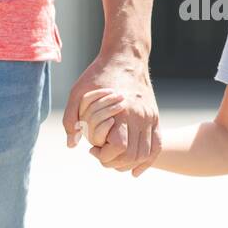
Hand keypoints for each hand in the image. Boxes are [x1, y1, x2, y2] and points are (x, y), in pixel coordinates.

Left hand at [61, 50, 160, 175]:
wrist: (126, 57)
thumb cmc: (98, 74)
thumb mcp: (77, 93)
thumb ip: (70, 118)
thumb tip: (72, 144)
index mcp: (121, 110)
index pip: (119, 147)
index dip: (104, 155)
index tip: (92, 149)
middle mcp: (139, 116)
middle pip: (133, 155)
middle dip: (114, 163)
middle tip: (100, 154)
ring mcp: (150, 117)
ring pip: (146, 154)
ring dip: (129, 164)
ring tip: (114, 159)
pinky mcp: (154, 117)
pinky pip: (157, 145)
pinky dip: (148, 161)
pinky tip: (136, 170)